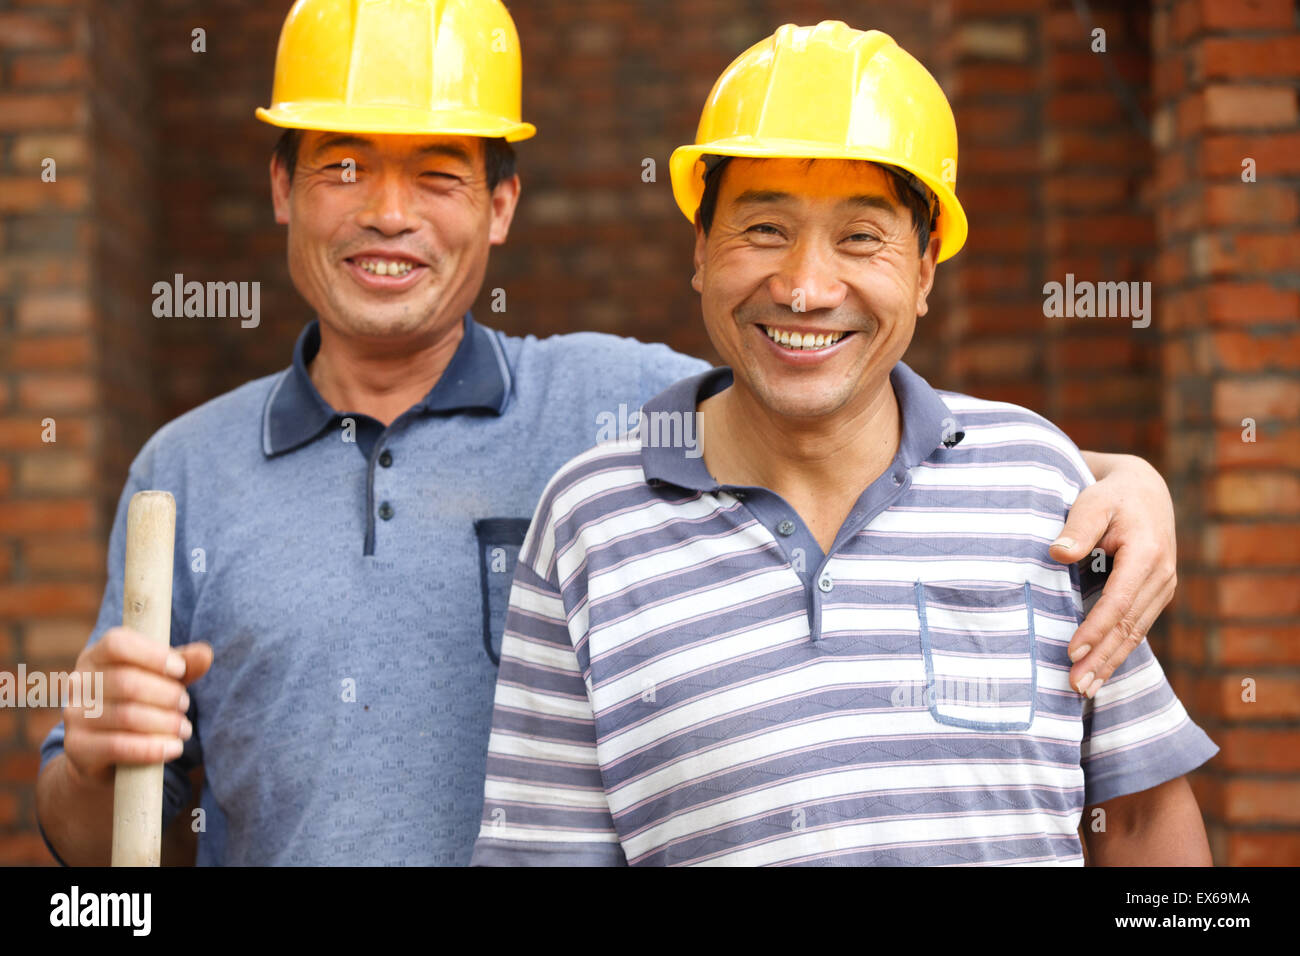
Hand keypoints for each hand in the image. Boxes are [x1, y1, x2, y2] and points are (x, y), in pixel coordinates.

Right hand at [62, 627, 212, 787]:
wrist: (107, 754)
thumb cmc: (139, 704)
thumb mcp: (162, 679)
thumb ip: (183, 664)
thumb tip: (205, 653)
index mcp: (96, 656)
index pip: (117, 644)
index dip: (153, 655)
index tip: (179, 669)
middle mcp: (79, 683)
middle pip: (127, 682)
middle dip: (166, 695)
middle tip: (185, 705)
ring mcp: (74, 715)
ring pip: (126, 715)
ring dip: (164, 723)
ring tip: (184, 729)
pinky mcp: (77, 747)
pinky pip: (118, 746)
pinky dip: (152, 748)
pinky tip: (173, 748)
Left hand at [1049, 452, 1175, 697]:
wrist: (1145, 491)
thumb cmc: (1111, 496)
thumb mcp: (1093, 501)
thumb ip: (1078, 527)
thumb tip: (1058, 554)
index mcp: (1147, 553)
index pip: (1119, 600)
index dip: (1096, 629)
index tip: (1071, 652)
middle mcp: (1161, 575)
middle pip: (1129, 626)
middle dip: (1102, 659)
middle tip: (1076, 686)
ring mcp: (1162, 588)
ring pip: (1134, 633)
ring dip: (1110, 663)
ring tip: (1083, 690)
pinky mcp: (1155, 596)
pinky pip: (1136, 629)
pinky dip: (1117, 652)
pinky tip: (1099, 673)